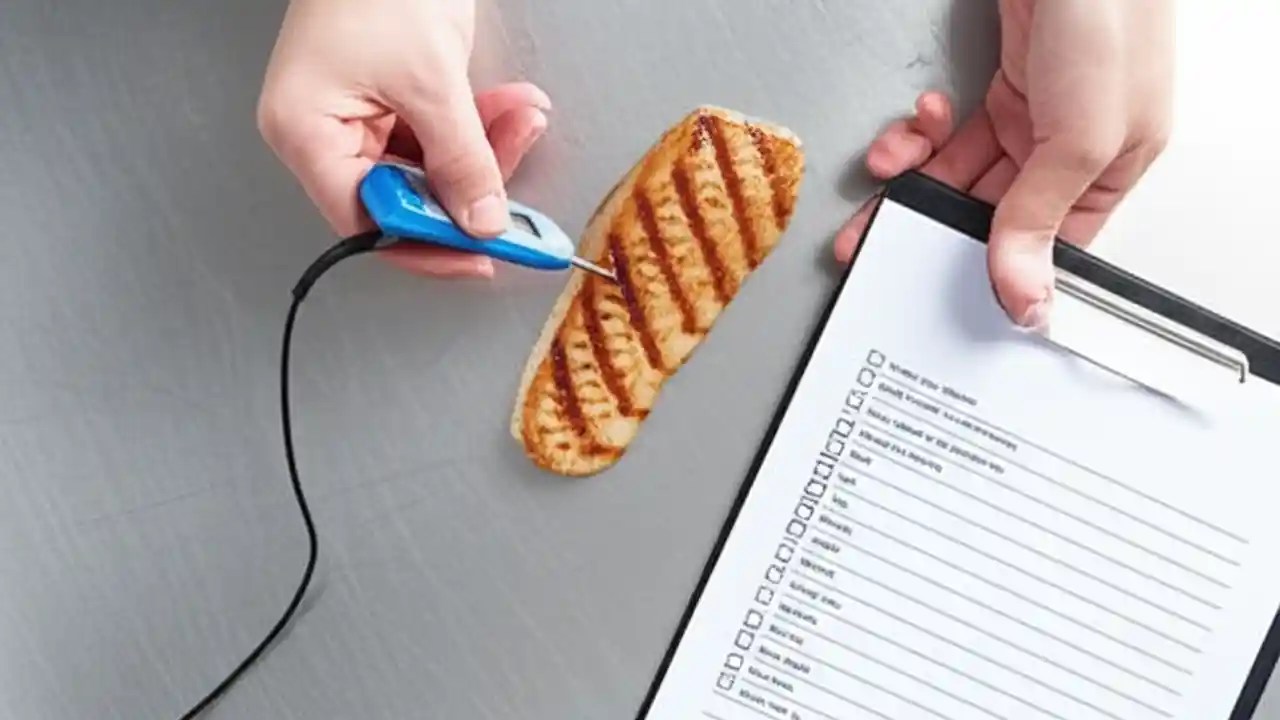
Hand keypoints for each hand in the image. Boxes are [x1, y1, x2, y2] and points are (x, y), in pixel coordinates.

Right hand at [257, 0, 551, 277]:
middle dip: (470, 185)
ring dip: (485, 148)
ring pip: (429, 165)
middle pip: (404, 196)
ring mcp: (355, 114)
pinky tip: (510, 108)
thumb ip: (461, 159)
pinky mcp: (387, 97)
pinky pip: (436, 133)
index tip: (480, 254)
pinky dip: (476, 125)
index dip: (428, 243)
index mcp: (306, 132)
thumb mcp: (431, 79)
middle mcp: (323, 131)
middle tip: (519, 198)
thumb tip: (481, 220)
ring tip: (523, 120)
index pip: (368, 223)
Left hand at [835, 0, 1173, 326]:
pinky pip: (950, 133)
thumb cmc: (1110, 18)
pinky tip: (912, 132)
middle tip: (880, 248)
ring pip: (961, 175)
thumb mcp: (1081, 138)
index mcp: (1109, 173)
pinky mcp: (1001, 86)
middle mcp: (1071, 150)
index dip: (996, 273)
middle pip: (992, 215)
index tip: (939, 291)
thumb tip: (1024, 293)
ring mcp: (1034, 117)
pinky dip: (921, 135)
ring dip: (914, 183)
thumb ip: (1037, 218)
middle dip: (931, 229)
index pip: (1048, 249)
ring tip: (880, 194)